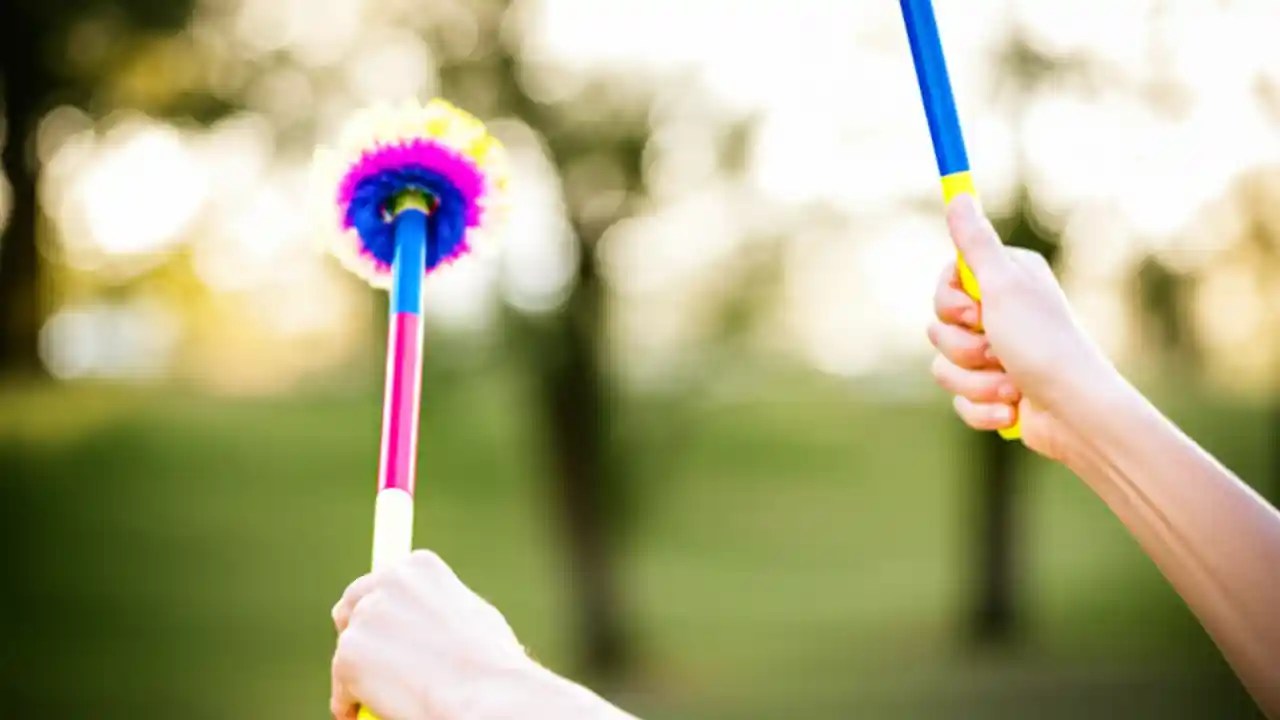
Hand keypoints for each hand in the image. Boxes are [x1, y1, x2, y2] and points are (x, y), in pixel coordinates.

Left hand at [329, 550, 532, 719]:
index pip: (383, 582)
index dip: (385, 610)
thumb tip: (422, 621)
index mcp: (418, 566)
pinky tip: (371, 712)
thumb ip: (436, 607)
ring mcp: (365, 618)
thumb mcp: (469, 613)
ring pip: (348, 648)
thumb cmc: (491, 662)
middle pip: (352, 604)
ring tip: (383, 694)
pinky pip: (341, 686)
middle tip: (370, 662)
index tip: (388, 632)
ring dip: (359, 671)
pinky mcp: (349, 655)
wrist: (486, 694)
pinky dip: (351, 703)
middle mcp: (387, 582)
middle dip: (358, 630)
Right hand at [927, 195, 1119, 460]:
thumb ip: (975, 243)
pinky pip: (959, 399)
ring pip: (944, 365)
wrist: (1075, 413)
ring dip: (975, 382)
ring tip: (1010, 386)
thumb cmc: (1043, 344)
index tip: (976, 311)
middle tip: (998, 349)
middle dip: (963, 347)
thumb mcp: (1003, 286)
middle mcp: (1001, 314)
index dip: (950, 302)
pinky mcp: (993, 392)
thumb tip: (959, 197)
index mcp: (1006, 281)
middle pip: (939, 325)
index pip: (946, 281)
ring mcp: (996, 356)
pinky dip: (982, 409)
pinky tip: (1011, 411)